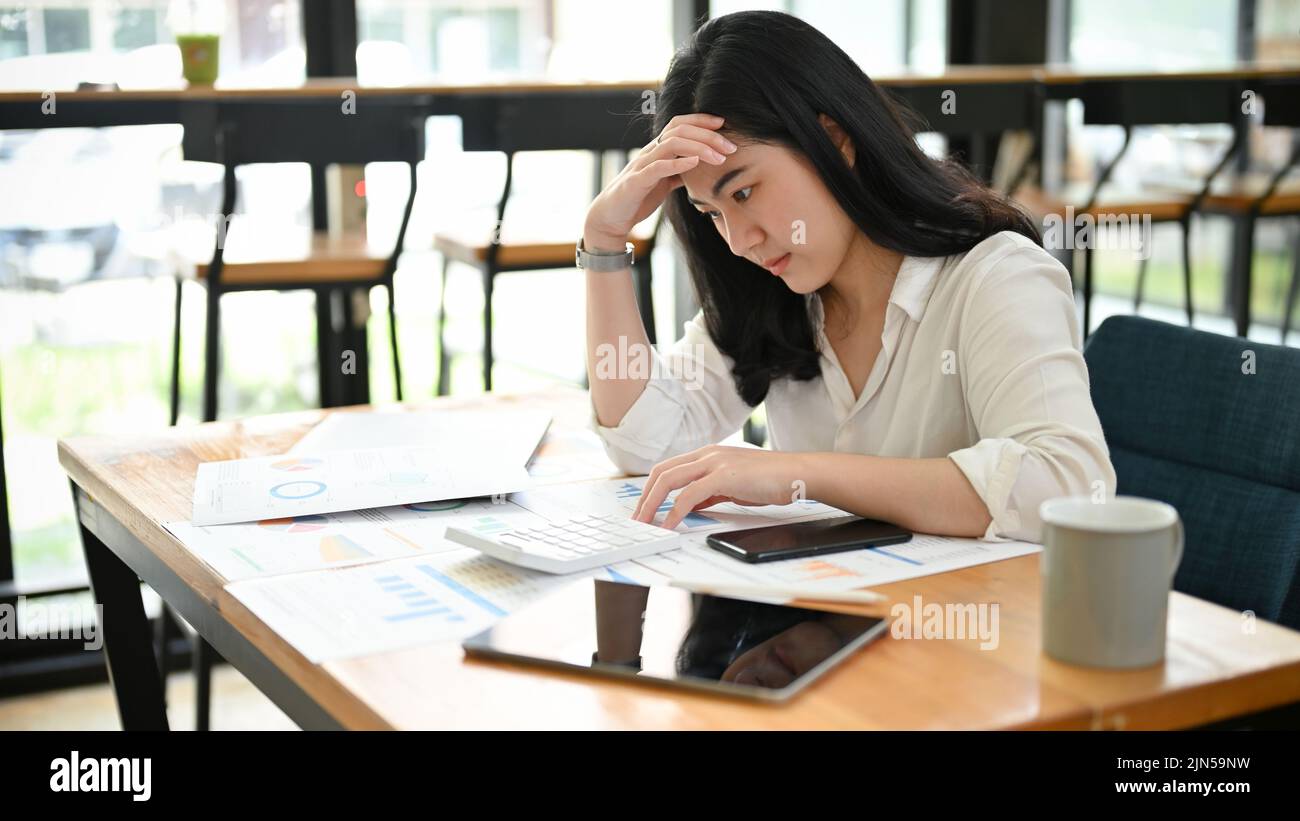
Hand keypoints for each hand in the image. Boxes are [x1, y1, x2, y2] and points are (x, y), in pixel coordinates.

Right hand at [583, 113, 737, 249]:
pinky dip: (678, 163)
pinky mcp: (637, 181)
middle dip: (708, 135)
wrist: (611, 218)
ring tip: (719, 157)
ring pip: (671, 143)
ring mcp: (642, 164)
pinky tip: (695, 163)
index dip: (701, 121)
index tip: (724, 125)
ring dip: (699, 148)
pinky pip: (658, 167)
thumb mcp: (664, 183)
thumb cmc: (637, 199)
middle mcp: (649, 151)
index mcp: (657, 150)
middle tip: (730, 146)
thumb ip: (679, 173)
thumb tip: (699, 168)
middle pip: (680, 130)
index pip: (680, 125)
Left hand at [631, 445, 806, 529]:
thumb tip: (688, 506)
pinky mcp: (723, 475)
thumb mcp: (733, 485)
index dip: (651, 488)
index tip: (644, 509)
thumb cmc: (770, 480)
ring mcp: (714, 462)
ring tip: (644, 524)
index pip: (669, 467)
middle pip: (662, 472)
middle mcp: (707, 453)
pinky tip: (669, 525)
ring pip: (669, 481)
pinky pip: (688, 495)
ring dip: (652, 504)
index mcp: (708, 453)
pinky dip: (674, 512)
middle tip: (636, 519)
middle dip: (644, 497)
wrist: (797, 474)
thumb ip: (709, 491)